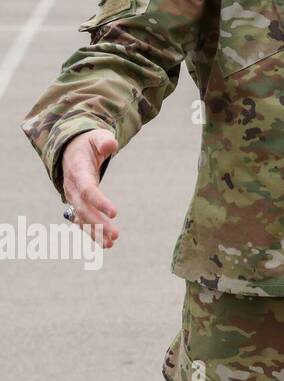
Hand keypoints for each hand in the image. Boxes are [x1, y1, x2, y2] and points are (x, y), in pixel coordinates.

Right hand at [60, 129, 119, 247]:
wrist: (71, 149)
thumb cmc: (88, 143)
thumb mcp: (96, 136)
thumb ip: (103, 141)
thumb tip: (110, 146)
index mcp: (78, 171)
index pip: (88, 190)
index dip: (99, 202)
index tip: (115, 213)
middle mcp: (72, 187)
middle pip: (84, 208)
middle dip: (98, 223)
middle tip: (116, 235)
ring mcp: (73, 197)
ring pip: (82, 218)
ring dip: (95, 232)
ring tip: (111, 244)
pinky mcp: (77, 203)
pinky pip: (82, 221)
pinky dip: (92, 232)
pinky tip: (106, 244)